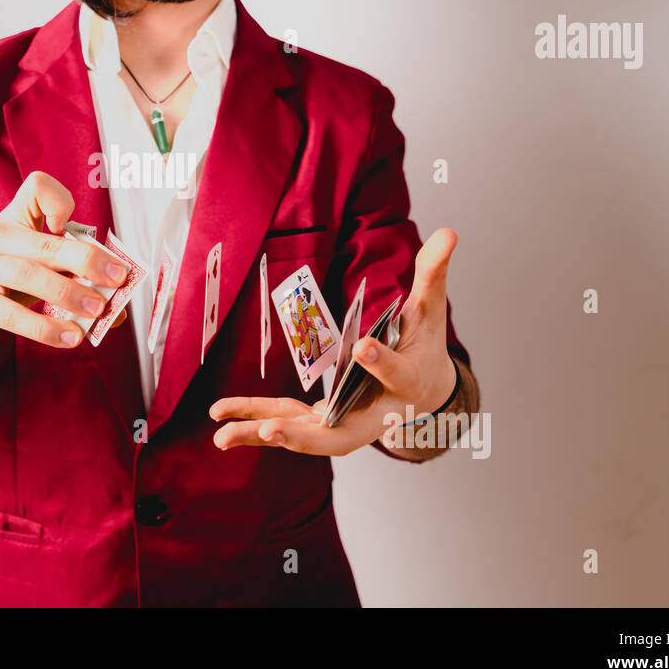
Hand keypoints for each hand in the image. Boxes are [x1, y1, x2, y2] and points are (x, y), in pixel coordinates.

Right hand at [0, 171, 128, 346]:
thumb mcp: (16, 258)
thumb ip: (62, 272)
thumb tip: (113, 302)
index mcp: (11, 221)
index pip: (36, 188)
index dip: (59, 201)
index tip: (69, 224)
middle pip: (45, 244)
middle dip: (87, 260)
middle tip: (118, 278)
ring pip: (30, 277)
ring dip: (69, 293)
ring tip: (97, 310)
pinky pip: (13, 315)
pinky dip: (45, 327)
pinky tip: (69, 337)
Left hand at [209, 228, 460, 455]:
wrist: (424, 392)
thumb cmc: (424, 346)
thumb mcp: (430, 310)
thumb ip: (433, 273)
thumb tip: (448, 232)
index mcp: (407, 383)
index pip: (396, 374)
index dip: (380, 360)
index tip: (361, 344)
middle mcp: (375, 415)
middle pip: (342, 435)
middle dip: (306, 436)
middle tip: (272, 431)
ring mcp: (345, 421)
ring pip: (304, 436)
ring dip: (263, 434)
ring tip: (221, 436)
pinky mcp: (320, 420)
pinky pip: (286, 420)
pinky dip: (253, 420)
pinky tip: (220, 420)